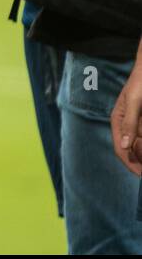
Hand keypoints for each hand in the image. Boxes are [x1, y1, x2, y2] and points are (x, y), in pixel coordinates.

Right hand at [110, 57, 141, 175]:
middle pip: (131, 151)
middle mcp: (126, 126)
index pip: (121, 149)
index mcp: (118, 122)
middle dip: (139, 161)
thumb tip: (125, 146)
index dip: (130, 164)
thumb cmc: (141, 84)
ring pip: (140, 146)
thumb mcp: (135, 102)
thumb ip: (130, 123)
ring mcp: (136, 125)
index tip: (141, 174)